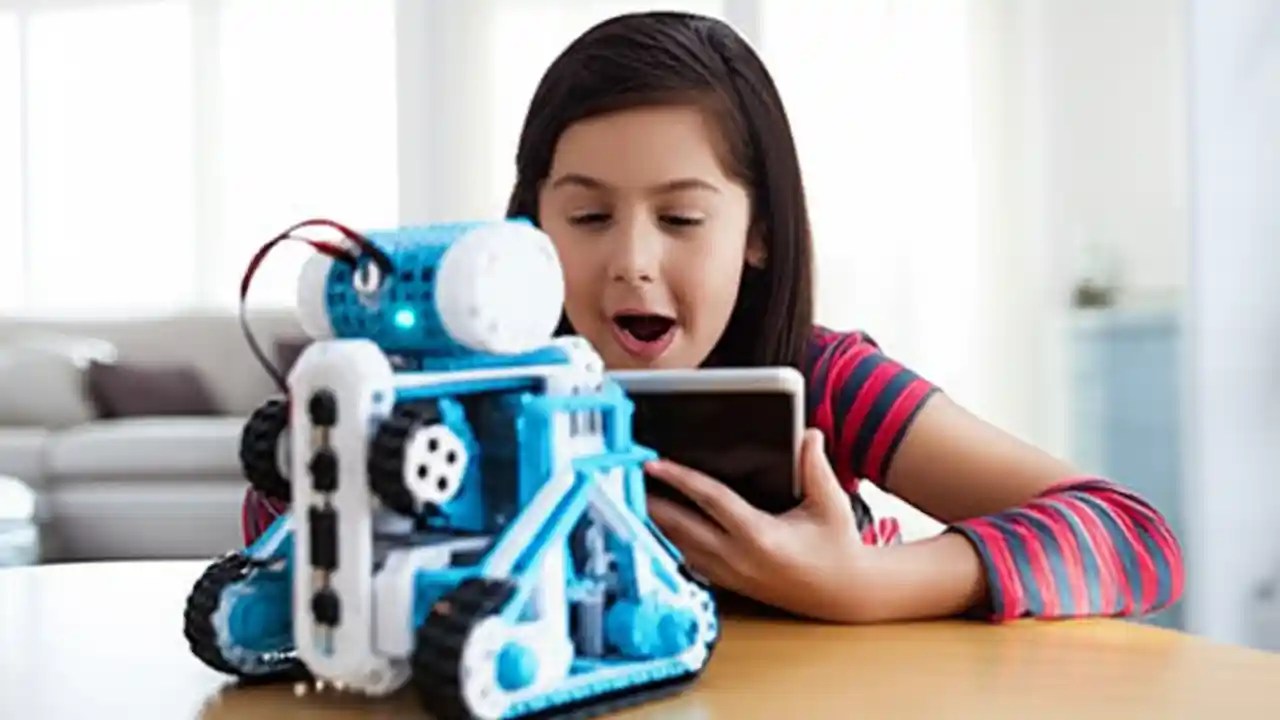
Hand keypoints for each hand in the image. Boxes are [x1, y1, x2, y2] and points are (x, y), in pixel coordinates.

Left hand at [645, 429, 874, 621]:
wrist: (844, 593)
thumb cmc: (838, 547)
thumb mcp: (832, 504)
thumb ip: (816, 466)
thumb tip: (808, 433)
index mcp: (759, 536)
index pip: (710, 500)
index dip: (680, 479)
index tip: (654, 463)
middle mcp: (737, 558)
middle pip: (680, 526)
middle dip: (650, 501)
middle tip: (624, 478)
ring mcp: (729, 574)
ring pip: (679, 546)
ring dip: (655, 523)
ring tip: (632, 497)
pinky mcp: (728, 582)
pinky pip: (688, 560)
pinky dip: (669, 541)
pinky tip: (655, 526)